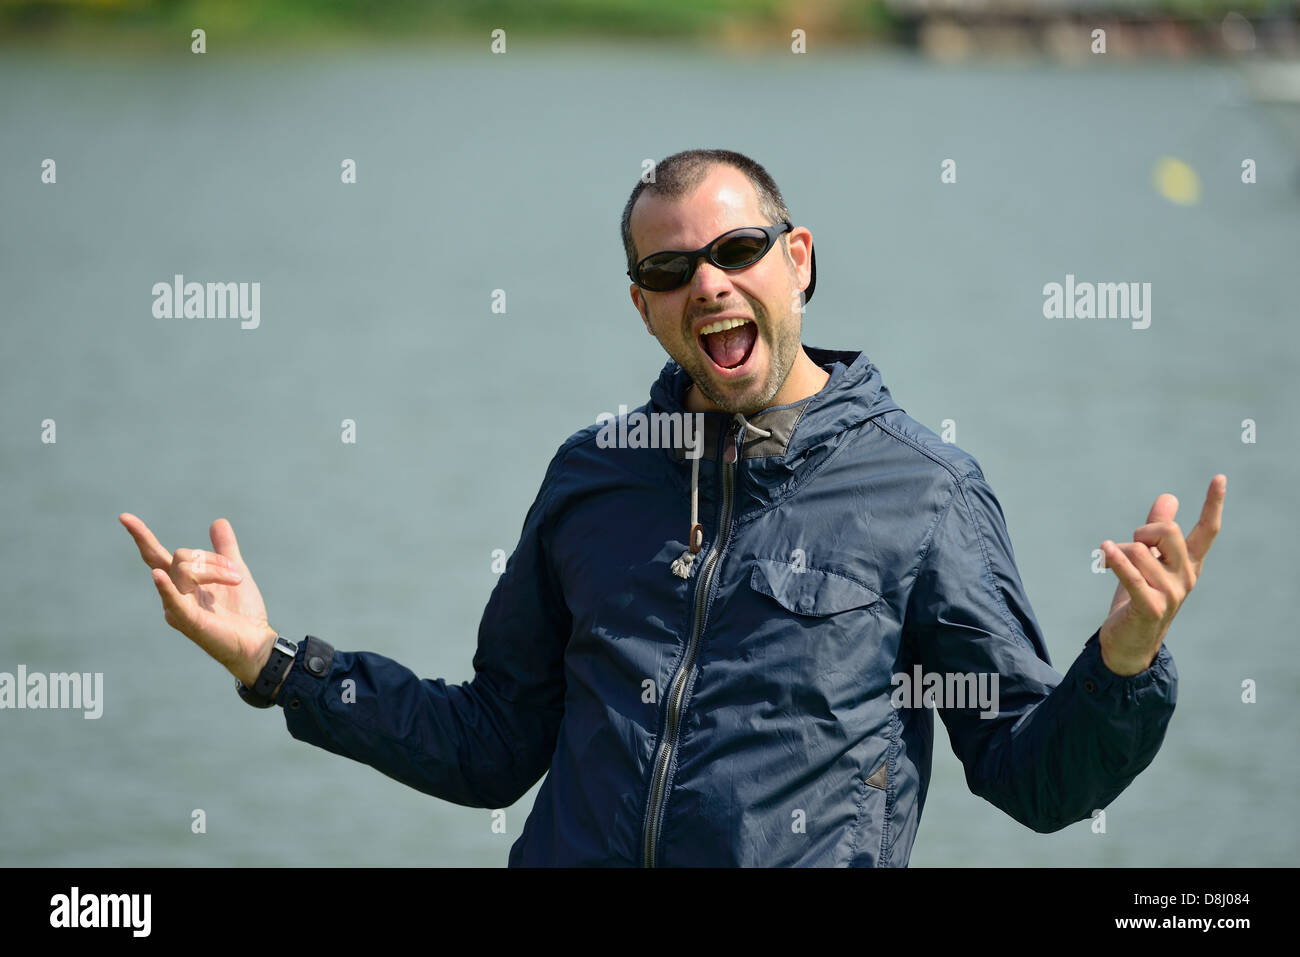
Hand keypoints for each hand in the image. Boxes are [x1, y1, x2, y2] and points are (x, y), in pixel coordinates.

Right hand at [120, 513, 277, 686]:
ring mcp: (178, 608)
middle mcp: (173, 594)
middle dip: (212, 558)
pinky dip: (165, 587)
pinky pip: (174, 600)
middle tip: (237, 573)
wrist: (256, 641)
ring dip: (216, 569)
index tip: (124, 517)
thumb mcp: (235, 572)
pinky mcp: (188, 621)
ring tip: (237, 581)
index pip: (156, 555)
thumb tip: (218, 522)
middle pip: (180, 557)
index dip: (141, 536)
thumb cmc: (242, 612)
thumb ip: (224, 549)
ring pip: (184, 570)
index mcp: (181, 583)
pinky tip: (157, 575)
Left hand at [1097, 474, 1225, 675]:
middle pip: (1167, 531)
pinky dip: (1116, 561)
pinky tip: (1105, 551)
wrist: (1129, 644)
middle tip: (1130, 547)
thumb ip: (1157, 530)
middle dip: (1143, 530)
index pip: (1207, 530)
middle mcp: (1185, 577)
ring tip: (1110, 564)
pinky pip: (1132, 576)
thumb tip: (1168, 497)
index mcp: (1189, 564)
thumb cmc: (1139, 598)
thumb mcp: (1149, 561)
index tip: (1219, 478)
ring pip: (1139, 551)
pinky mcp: (1151, 607)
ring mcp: (1171, 594)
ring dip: (1118, 553)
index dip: (1212, 504)